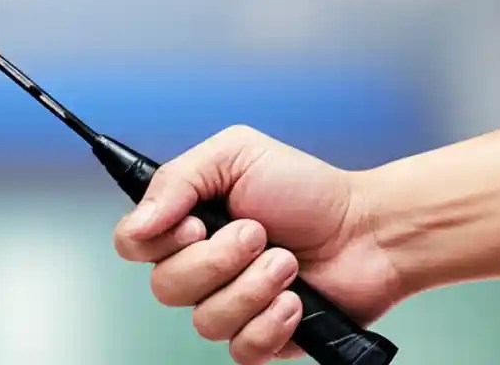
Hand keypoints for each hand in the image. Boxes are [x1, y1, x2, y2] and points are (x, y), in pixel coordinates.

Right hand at [113, 126, 404, 364]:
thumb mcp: (235, 154)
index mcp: (185, 222)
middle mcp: (199, 266)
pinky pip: (239, 349)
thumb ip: (177, 179)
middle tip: (258, 233)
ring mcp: (227, 304)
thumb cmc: (306, 189)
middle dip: (218, 260)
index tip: (195, 224)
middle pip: (164, 287)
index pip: (131, 243)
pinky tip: (294, 299)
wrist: (367, 230)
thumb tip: (139, 222)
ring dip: (252, 288)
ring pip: (204, 321)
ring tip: (287, 262)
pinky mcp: (259, 337)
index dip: (156, 241)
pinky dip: (270, 322)